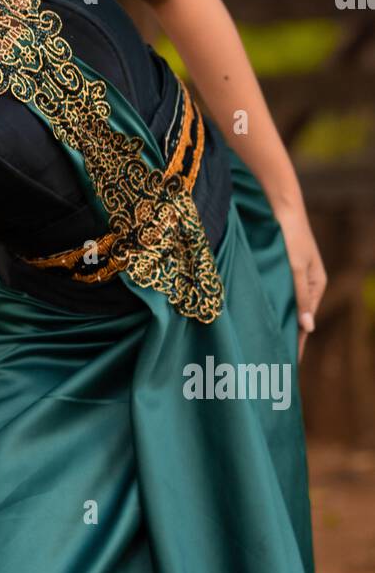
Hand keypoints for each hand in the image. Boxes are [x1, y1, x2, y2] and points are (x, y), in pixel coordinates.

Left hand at [272, 200, 326, 362]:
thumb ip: (300, 296)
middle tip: (269, 362)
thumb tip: (307, 329)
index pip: (306, 324)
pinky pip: (275, 294)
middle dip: (285, 339)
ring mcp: (292, 276)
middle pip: (295, 318)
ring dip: (274, 324)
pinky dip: (268, 307)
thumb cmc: (291, 235)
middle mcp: (306, 283)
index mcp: (317, 285)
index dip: (297, 344)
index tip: (287, 367)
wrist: (281, 205)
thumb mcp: (296, 268)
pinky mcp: (279, 268)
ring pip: (283, 306)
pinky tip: (256, 318)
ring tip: (261, 346)